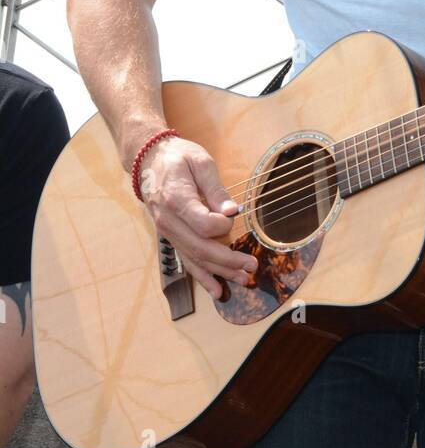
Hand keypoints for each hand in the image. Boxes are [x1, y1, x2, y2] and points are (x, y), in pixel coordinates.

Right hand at [138, 136, 257, 300]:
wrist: (149, 161)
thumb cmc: (178, 158)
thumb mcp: (200, 162)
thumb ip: (215, 189)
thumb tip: (233, 211)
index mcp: (176, 199)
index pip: (203, 224)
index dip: (223, 226)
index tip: (235, 215)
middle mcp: (168, 221)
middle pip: (200, 248)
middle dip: (228, 260)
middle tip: (252, 265)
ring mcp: (167, 233)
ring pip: (194, 258)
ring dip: (220, 272)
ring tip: (243, 279)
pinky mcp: (171, 238)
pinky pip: (186, 260)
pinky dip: (202, 277)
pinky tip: (217, 290)